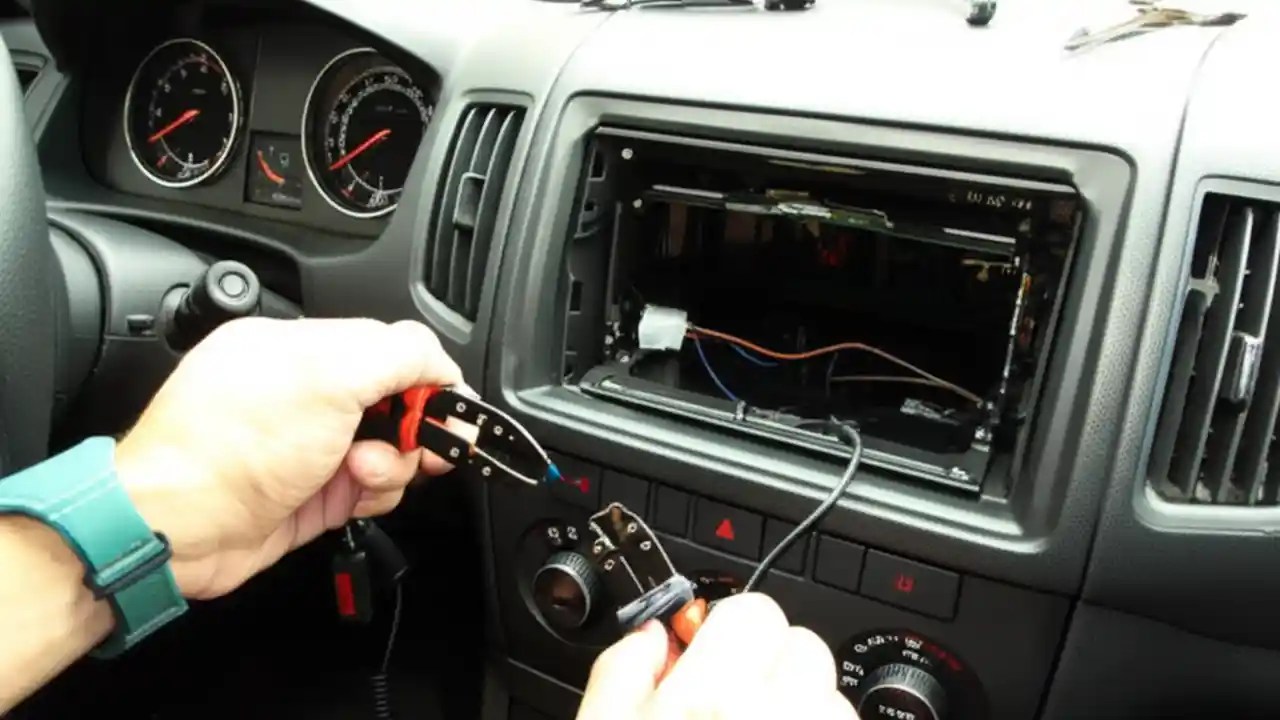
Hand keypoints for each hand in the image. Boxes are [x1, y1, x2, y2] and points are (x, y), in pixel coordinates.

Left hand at [114, 317, 463, 599]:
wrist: (178, 528)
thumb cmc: (227, 450)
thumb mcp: (328, 376)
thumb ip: (398, 354)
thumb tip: (442, 364)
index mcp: (301, 347)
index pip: (391, 348)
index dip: (426, 377)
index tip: (445, 407)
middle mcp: (305, 394)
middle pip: (397, 402)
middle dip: (412, 426)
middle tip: (417, 444)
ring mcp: (308, 447)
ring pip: (389, 450)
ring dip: (391, 465)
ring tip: (360, 473)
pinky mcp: (312, 494)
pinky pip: (370, 489)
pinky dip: (373, 495)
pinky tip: (351, 495)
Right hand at [577, 593, 856, 718]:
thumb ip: (618, 675)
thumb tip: (648, 635)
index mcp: (712, 699)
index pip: (755, 613)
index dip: (729, 633)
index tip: (713, 658)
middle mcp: (780, 719)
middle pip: (804, 651)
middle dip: (770, 673)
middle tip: (731, 709)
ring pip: (832, 702)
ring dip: (801, 712)